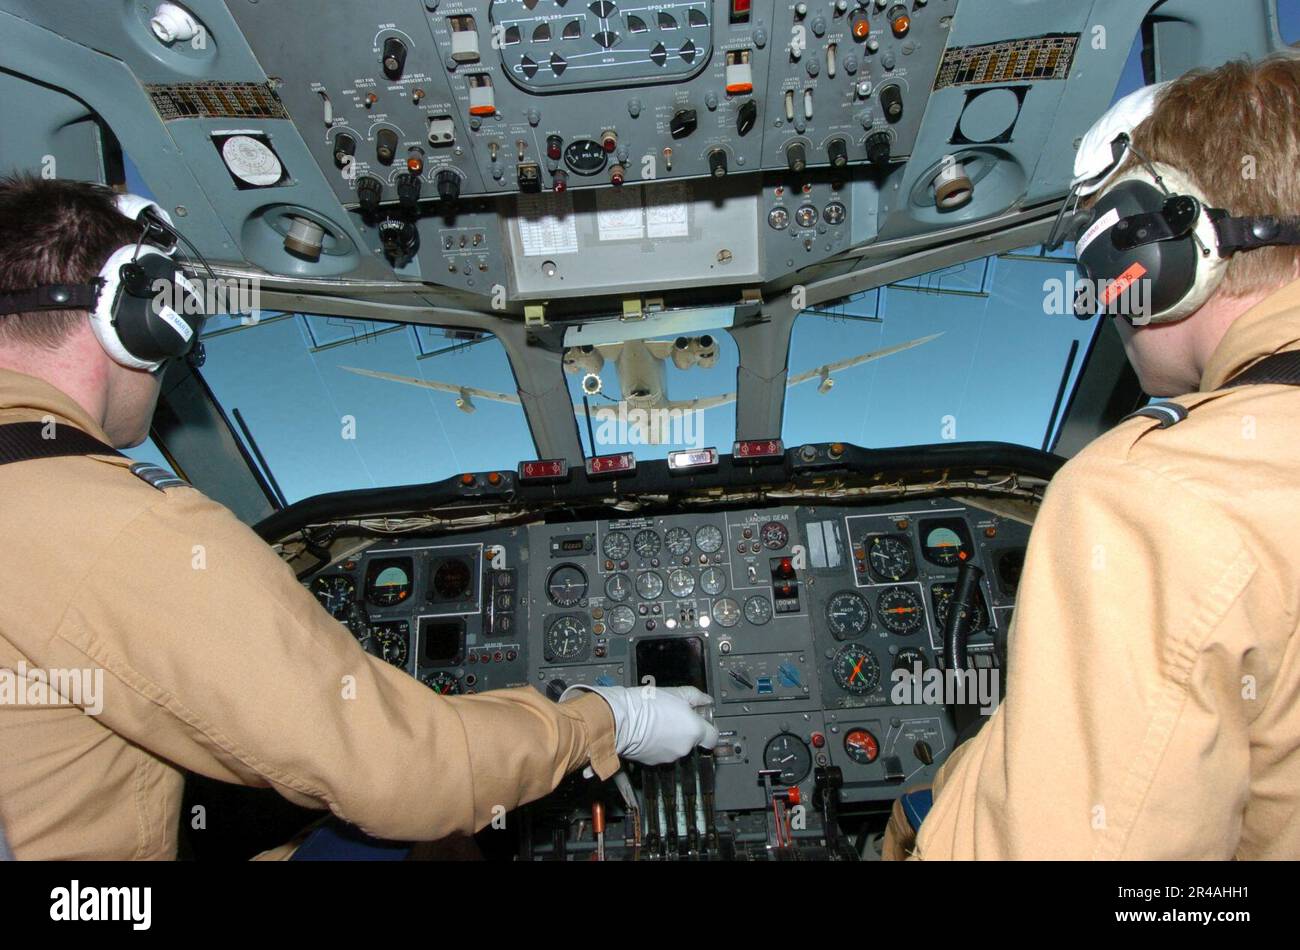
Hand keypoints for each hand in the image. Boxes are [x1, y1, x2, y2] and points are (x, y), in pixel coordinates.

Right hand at [561, 684, 718, 765]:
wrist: (621, 719)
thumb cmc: (645, 704)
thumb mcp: (676, 692)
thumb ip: (696, 697)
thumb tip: (706, 700)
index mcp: (694, 730)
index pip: (713, 737)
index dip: (708, 729)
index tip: (702, 722)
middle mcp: (684, 747)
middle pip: (693, 741)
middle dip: (685, 730)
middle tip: (674, 716)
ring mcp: (669, 756)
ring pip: (676, 747)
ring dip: (671, 737)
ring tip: (658, 722)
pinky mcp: (654, 761)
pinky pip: (661, 752)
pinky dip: (658, 744)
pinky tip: (650, 731)